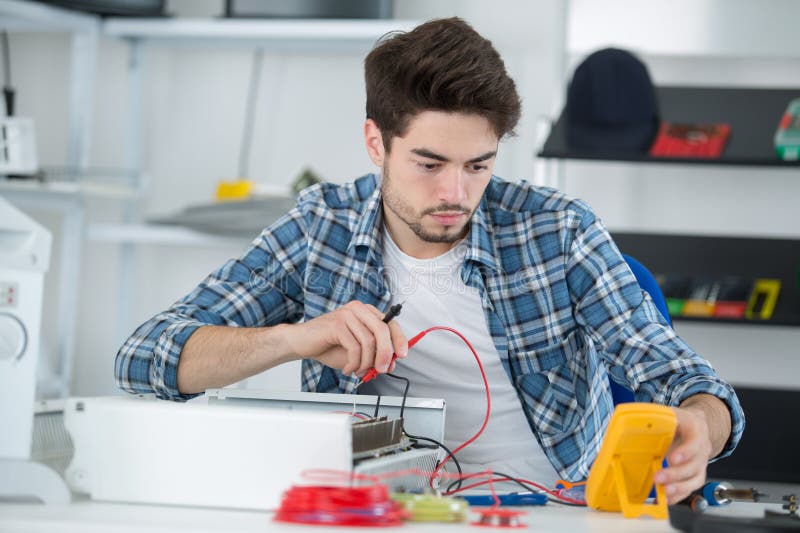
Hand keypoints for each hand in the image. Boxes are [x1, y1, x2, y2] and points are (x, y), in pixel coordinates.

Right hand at [285, 301, 407, 375]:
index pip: (390, 322)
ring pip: (369, 342)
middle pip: (382, 330)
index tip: (402, 355)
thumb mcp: (357, 352)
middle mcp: (358, 309)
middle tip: (381, 370)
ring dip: (365, 363)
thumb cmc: (329, 346)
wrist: (301, 342)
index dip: (399, 339)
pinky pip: (354, 347)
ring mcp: (347, 314)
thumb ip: (374, 355)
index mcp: (366, 312)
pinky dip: (353, 363)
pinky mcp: (337, 324)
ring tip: (357, 371)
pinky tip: (348, 368)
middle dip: (385, 354)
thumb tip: (392, 363)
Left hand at [654, 406, 713, 503]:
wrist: (696, 426)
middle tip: (658, 477)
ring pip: (695, 479)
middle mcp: (702, 448)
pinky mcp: (696, 474)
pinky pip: (691, 487)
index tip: (672, 458)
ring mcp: (700, 463)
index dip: (685, 451)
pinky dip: (679, 495)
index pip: (695, 441)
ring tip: (663, 492)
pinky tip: (667, 499)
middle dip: (675, 474)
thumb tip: (627, 423)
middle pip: (694, 464)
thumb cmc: (679, 421)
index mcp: (696, 429)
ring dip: (679, 488)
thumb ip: (653, 418)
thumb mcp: (669, 413)